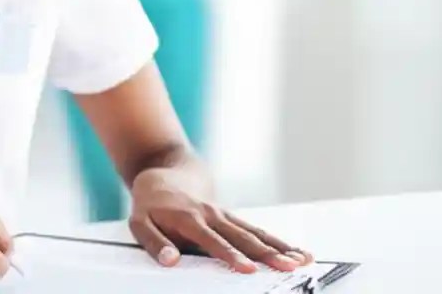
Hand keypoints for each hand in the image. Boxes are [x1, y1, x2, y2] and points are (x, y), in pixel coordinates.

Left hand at [129, 170, 313, 273]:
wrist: (165, 173)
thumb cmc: (151, 203)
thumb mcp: (139, 222)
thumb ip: (155, 243)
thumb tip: (170, 260)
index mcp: (189, 219)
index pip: (212, 240)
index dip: (230, 255)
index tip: (247, 268)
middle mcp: (211, 215)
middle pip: (243, 237)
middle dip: (267, 253)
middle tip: (288, 266)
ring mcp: (224, 215)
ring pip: (255, 233)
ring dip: (280, 247)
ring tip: (302, 259)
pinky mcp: (232, 217)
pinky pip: (256, 230)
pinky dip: (278, 242)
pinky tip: (297, 251)